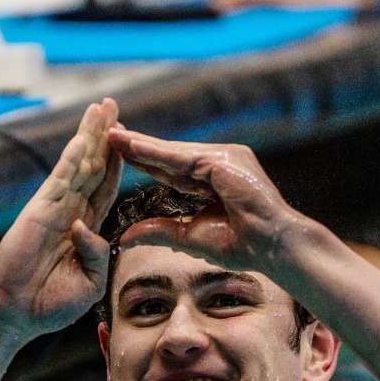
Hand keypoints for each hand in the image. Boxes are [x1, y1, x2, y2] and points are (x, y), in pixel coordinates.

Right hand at [0, 100, 122, 338]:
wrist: (13, 313)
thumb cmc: (48, 304)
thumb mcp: (89, 284)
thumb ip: (97, 255)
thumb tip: (87, 228)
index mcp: (85, 229)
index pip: (105, 188)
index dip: (119, 161)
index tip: (132, 139)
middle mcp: (70, 212)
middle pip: (93, 166)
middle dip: (104, 136)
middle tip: (113, 105)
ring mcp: (54, 209)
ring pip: (77, 165)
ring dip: (90, 135)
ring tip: (101, 108)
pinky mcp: (39, 212)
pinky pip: (59, 181)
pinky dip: (71, 159)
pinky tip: (82, 138)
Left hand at [105, 126, 308, 273]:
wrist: (272, 247)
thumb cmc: (242, 245)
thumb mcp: (190, 237)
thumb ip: (160, 231)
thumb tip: (126, 238)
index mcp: (212, 179)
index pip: (170, 168)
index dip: (144, 161)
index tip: (118, 154)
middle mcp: (219, 162)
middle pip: (169, 154)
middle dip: (137, 146)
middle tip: (107, 133)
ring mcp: (224, 157)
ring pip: (173, 152)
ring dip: (140, 144)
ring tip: (112, 136)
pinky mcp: (223, 160)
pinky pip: (182, 157)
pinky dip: (155, 152)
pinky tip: (131, 146)